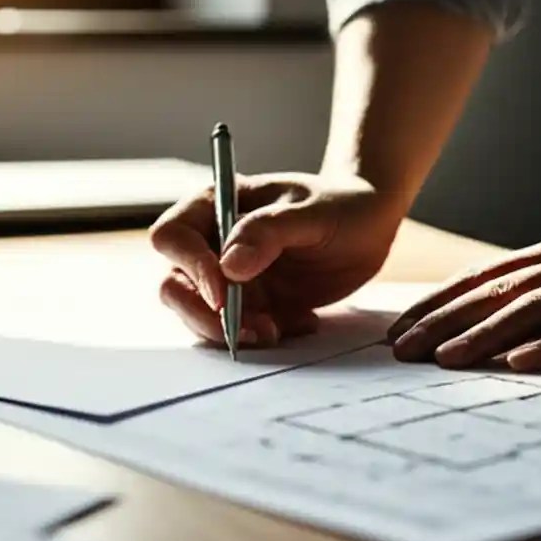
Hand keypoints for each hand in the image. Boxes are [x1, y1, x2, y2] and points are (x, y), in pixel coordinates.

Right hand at [150, 172, 403, 346]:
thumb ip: (269, 232)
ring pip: (200, 316)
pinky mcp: (248, 305)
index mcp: (214, 205)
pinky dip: (263, 336)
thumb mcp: (312, 212)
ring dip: (234, 332)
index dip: (190, 267)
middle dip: (205, 315)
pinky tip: (301, 322)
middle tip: (253, 328)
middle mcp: (210, 243)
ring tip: (280, 330)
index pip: (173, 237)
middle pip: (175, 285)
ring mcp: (226, 277)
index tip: (224, 293)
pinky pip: (237, 331)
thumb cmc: (339, 204)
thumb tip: (229, 266)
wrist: (368, 225)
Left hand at [388, 224, 540, 369]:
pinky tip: (520, 363)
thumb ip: (536, 288)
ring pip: (536, 310)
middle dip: (443, 323)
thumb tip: (470, 319)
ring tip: (444, 359)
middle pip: (497, 294)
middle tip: (401, 351)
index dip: (436, 305)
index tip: (395, 332)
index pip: (481, 279)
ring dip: (485, 335)